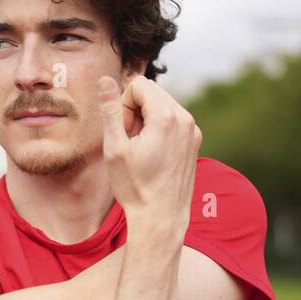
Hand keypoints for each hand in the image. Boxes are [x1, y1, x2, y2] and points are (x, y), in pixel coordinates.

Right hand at [98, 74, 201, 231]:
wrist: (161, 218)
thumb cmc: (135, 187)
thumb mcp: (114, 148)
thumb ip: (110, 111)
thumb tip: (105, 80)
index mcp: (167, 117)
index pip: (138, 85)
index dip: (124, 105)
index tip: (123, 131)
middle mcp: (186, 119)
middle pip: (152, 92)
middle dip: (135, 110)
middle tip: (130, 141)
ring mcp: (193, 130)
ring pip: (162, 105)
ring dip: (147, 119)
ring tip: (141, 149)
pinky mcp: (195, 141)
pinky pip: (173, 120)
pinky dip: (159, 129)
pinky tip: (153, 154)